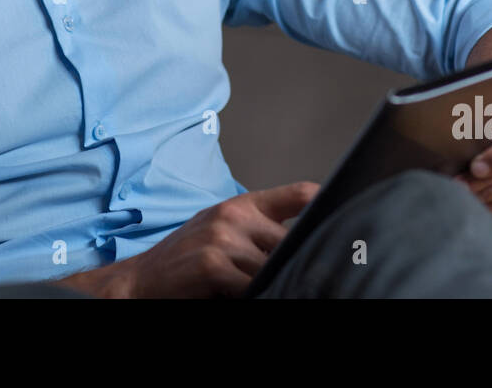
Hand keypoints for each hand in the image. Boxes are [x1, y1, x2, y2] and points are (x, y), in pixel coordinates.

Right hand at [94, 181, 319, 297]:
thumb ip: (259, 229)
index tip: (350, 219)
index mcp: (243, 204)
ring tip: (276, 287)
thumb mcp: (222, 230)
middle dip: (299, 261)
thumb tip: (303, 242)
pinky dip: (256, 294)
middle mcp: (235, 214)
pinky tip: (247, 295)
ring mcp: (224, 238)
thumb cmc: (187, 259)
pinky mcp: (214, 264)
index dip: (327, 204)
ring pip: (274, 267)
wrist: (142, 280)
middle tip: (317, 274)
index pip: (299, 195)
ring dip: (277, 282)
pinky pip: (253, 286)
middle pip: (291, 240)